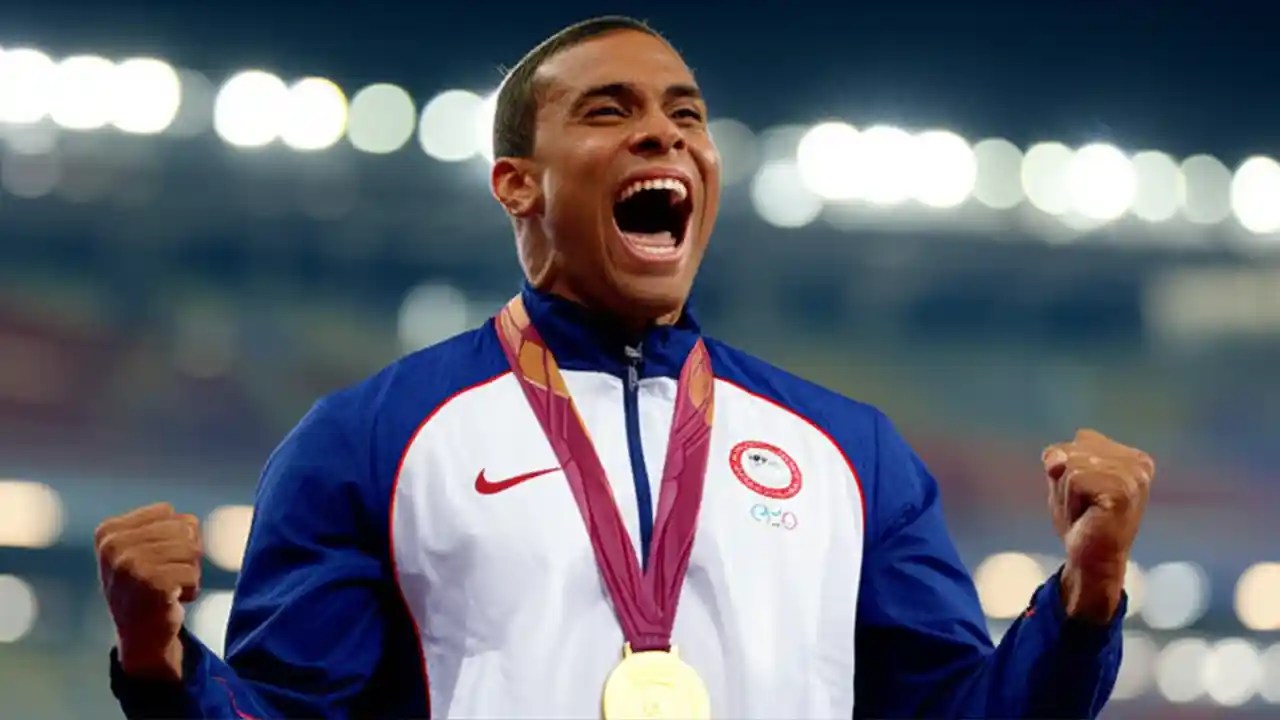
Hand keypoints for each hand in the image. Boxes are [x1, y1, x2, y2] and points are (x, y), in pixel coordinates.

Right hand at [95, 502, 202, 679]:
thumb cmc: (147, 585)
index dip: (175, 536)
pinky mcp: (150, 583)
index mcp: (108, 531)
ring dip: (190, 572)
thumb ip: (164, 524)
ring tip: (169, 588)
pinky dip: (191, 589)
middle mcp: (114, 546)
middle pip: (184, 528)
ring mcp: (129, 564)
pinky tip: (171, 600)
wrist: (140, 636)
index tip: (155, 560)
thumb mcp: (143, 548)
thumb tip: (192, 522)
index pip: (168, 512)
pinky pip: (193, 574)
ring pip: (192, 550)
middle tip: (166, 577)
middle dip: (186, 554)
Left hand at [1042, 429, 1154, 624]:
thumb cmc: (1082, 519)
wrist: (1092, 559)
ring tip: (1086, 513)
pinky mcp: (1122, 491)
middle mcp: (1137, 462)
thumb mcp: (1064, 478)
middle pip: (1073, 451)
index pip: (1078, 440)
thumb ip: (1059, 457)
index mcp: (1131, 455)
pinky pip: (1074, 481)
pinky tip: (1088, 518)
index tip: (1087, 495)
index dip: (1068, 469)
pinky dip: (1070, 503)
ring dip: (1067, 495)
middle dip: (1065, 483)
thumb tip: (1056, 461)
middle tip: (1084, 507)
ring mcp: (1132, 476)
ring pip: (1071, 466)